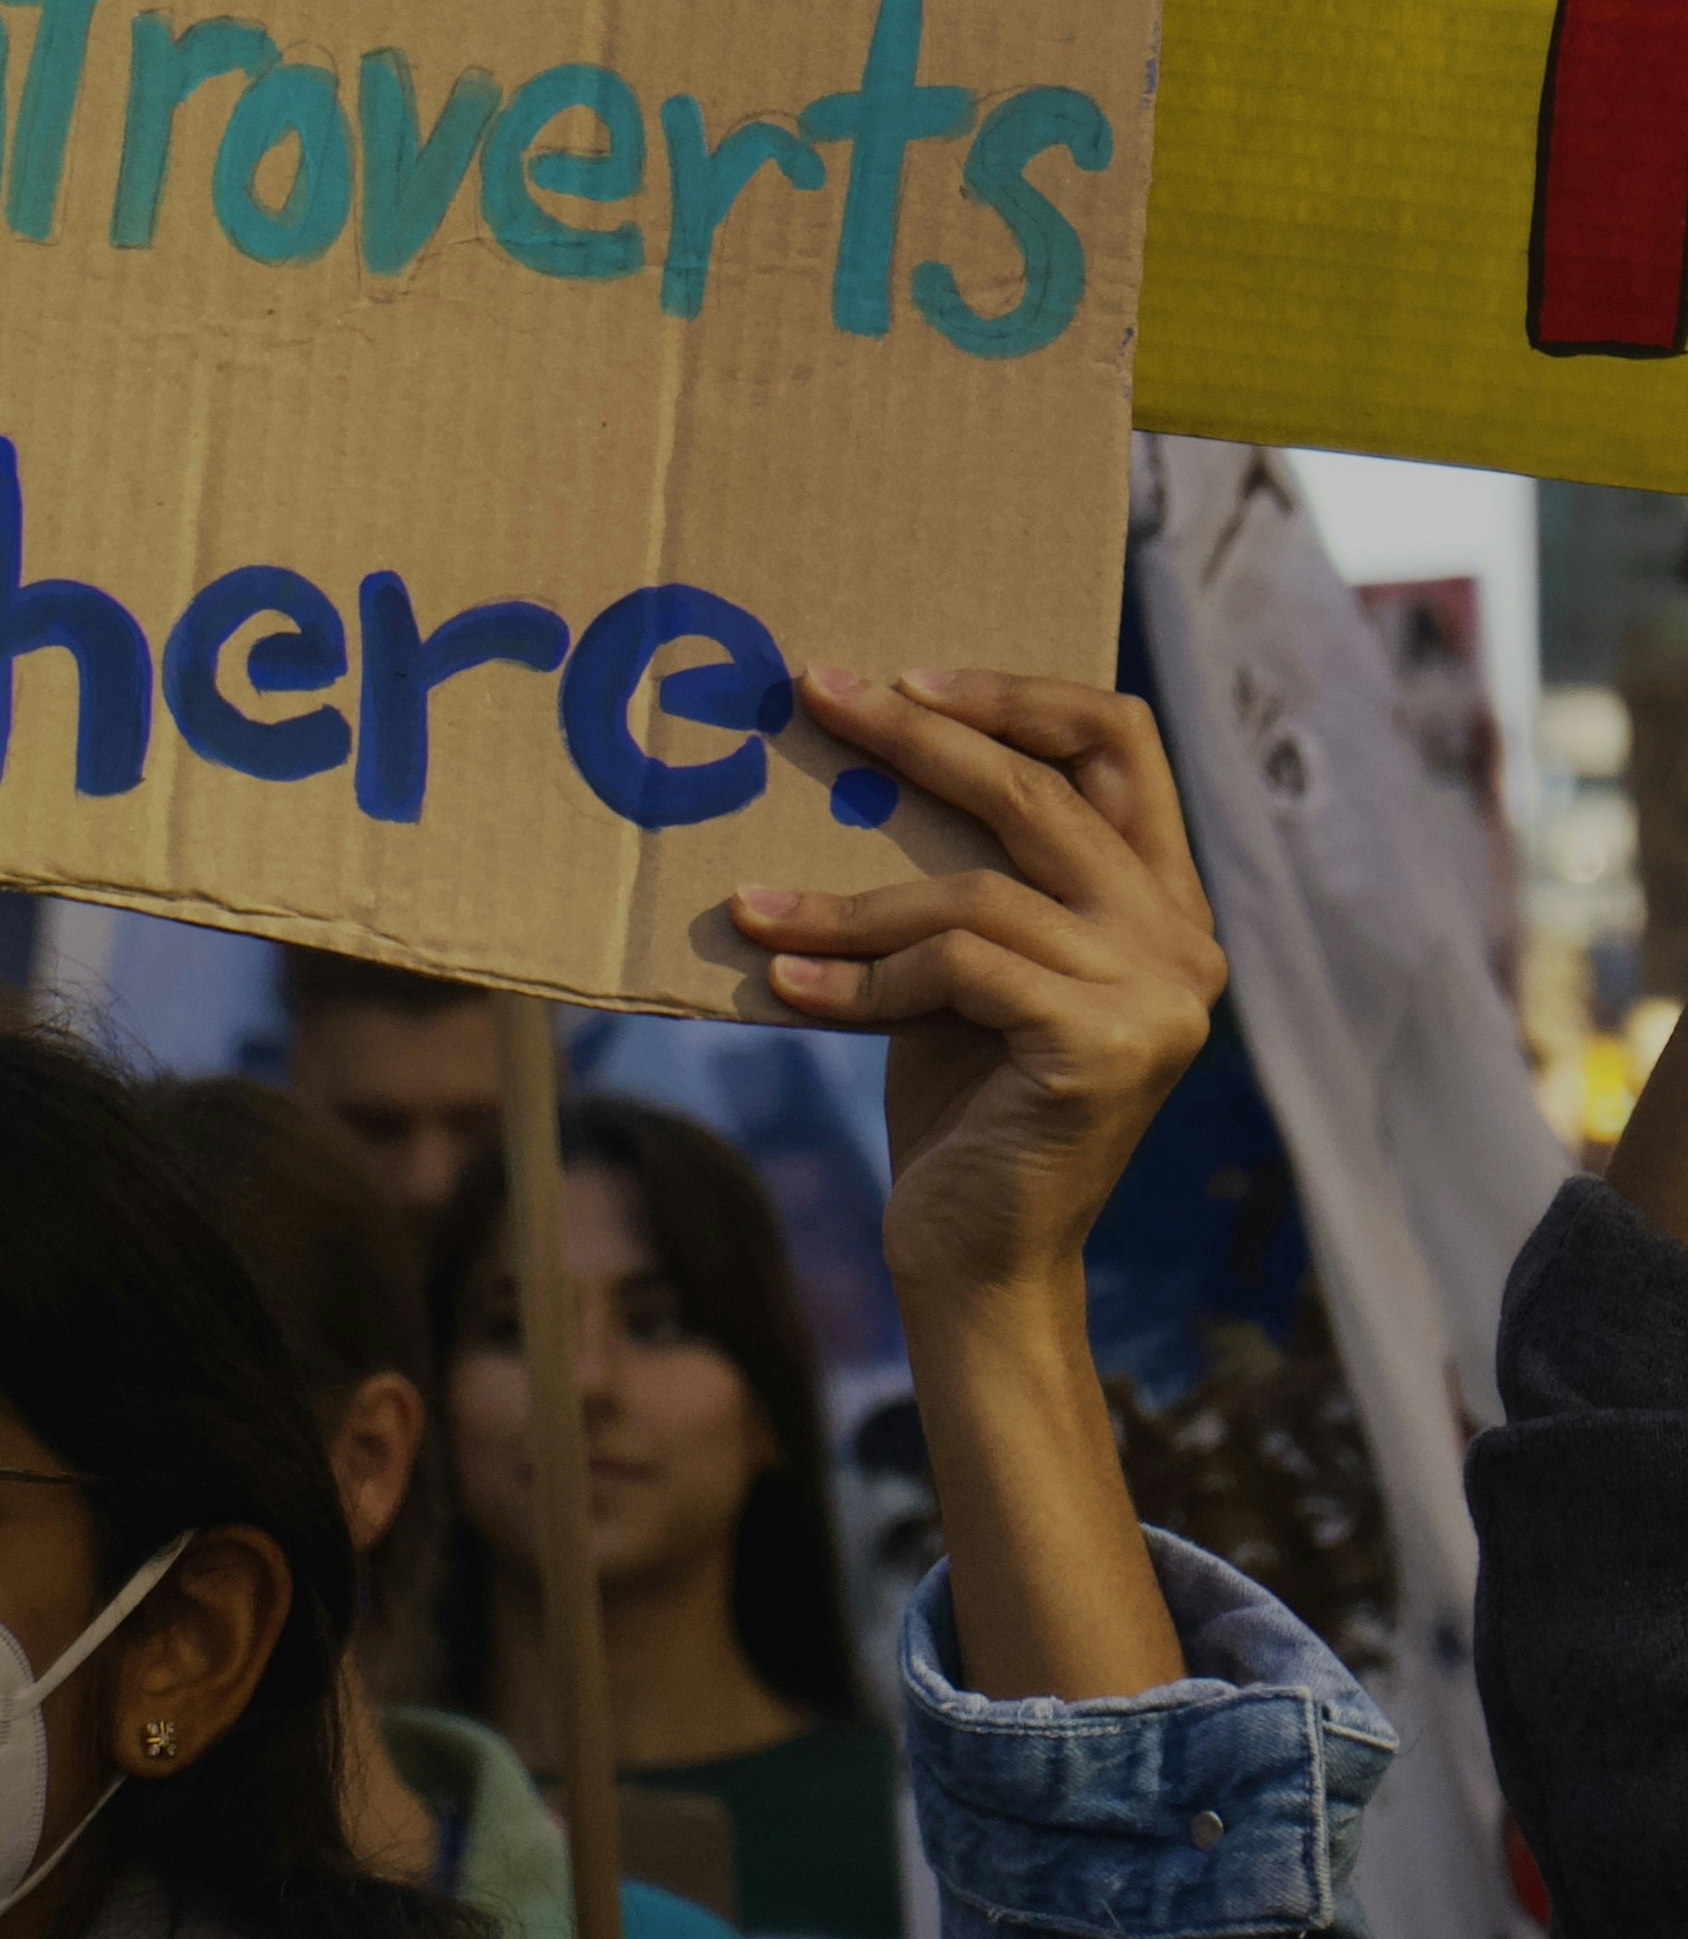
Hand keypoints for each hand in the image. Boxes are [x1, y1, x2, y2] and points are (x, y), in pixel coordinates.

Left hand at [733, 670, 1222, 1313]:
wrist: (975, 1260)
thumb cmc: (960, 1100)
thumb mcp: (968, 961)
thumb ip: (970, 870)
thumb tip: (868, 739)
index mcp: (1163, 902)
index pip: (1120, 742)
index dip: (1018, 694)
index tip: (907, 678)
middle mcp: (1181, 941)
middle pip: (1042, 792)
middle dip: (916, 738)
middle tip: (813, 694)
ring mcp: (1155, 999)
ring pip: (976, 893)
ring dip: (848, 903)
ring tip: (757, 908)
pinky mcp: (1103, 1050)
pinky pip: (955, 969)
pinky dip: (857, 977)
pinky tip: (785, 987)